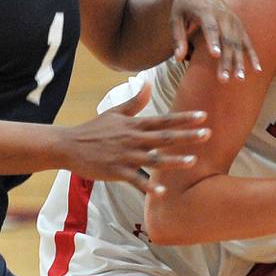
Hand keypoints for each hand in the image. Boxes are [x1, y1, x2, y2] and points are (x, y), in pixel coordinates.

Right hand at [60, 79, 209, 194]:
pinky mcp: (116, 171)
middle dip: (187, 136)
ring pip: (154, 158)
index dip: (184, 117)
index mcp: (135, 125)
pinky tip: (161, 192)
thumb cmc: (93, 129)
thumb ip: (135, 101)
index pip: (164, 120)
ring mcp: (125, 156)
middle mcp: (133, 139)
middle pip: (164, 137)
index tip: (203, 116)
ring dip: (173, 161)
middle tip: (207, 134)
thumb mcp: (115, 112)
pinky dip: (148, 186)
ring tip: (192, 162)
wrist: (68, 145)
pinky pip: (135, 180)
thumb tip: (148, 83)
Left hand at [170, 0, 260, 80]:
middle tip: (223, 79)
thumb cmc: (183, 5)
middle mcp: (223, 15)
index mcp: (205, 10)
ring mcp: (233, 20)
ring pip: (238, 43)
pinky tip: (257, 70)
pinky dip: (252, 55)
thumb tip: (178, 59)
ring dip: (239, 62)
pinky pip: (247, 42)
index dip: (213, 41)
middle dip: (226, 60)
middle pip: (226, 40)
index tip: (215, 55)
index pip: (211, 27)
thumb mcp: (175, 18)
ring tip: (239, 79)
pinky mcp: (239, 25)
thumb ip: (177, 37)